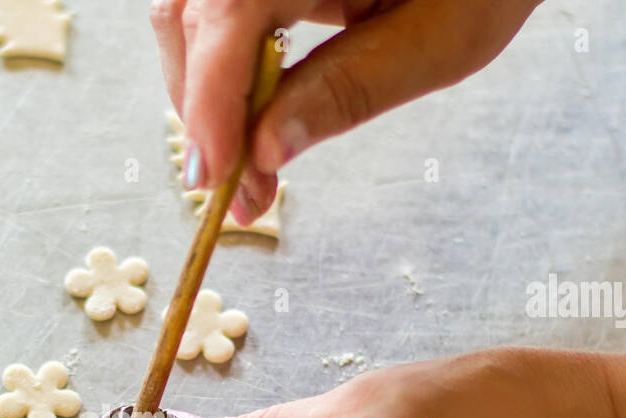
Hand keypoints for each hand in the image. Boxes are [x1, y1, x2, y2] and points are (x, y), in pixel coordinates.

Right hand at [152, 0, 541, 223]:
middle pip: (191, 16)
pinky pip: (214, 13)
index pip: (229, 13)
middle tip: (242, 193)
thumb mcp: (436, 40)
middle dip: (205, 113)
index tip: (216, 177)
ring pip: (189, 16)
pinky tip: (250, 118)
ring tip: (247, 167)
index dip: (210, 100)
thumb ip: (348, 90)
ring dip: (206, 96)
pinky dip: (221, 70)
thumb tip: (265, 152)